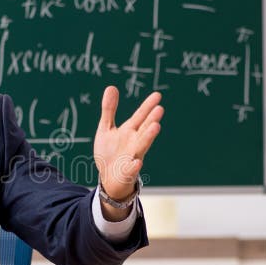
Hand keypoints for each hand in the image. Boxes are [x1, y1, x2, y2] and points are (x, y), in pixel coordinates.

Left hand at [93, 87, 162, 216]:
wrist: (108, 178)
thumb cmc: (109, 152)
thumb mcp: (106, 129)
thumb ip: (109, 110)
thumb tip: (111, 87)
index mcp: (129, 131)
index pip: (140, 116)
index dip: (148, 106)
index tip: (157, 95)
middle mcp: (134, 142)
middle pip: (144, 129)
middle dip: (151, 120)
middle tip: (159, 109)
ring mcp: (132, 157)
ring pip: (142, 146)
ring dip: (148, 137)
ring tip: (156, 127)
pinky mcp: (127, 171)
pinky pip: (131, 169)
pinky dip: (134, 166)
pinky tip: (137, 162)